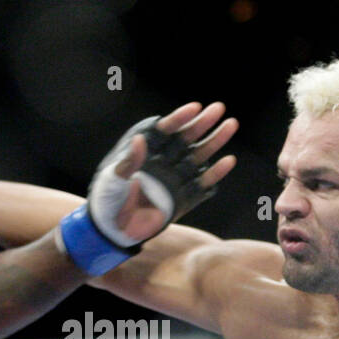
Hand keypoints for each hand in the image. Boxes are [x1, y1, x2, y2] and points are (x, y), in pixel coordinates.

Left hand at [58, 102, 237, 274]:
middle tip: (219, 108)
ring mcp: (175, 178)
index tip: (195, 108)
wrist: (113, 230)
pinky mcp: (184, 198)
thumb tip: (140, 140)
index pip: (165, 130)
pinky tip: (228, 161)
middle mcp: (163, 161)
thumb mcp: (114, 178)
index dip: (180, 118)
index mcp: (145, 151)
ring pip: (199, 156)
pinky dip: (215, 173)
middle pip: (187, 138)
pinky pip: (202, 184)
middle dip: (203, 123)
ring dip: (214, 141)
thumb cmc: (108, 199)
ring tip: (231, 125)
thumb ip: (129, 161)